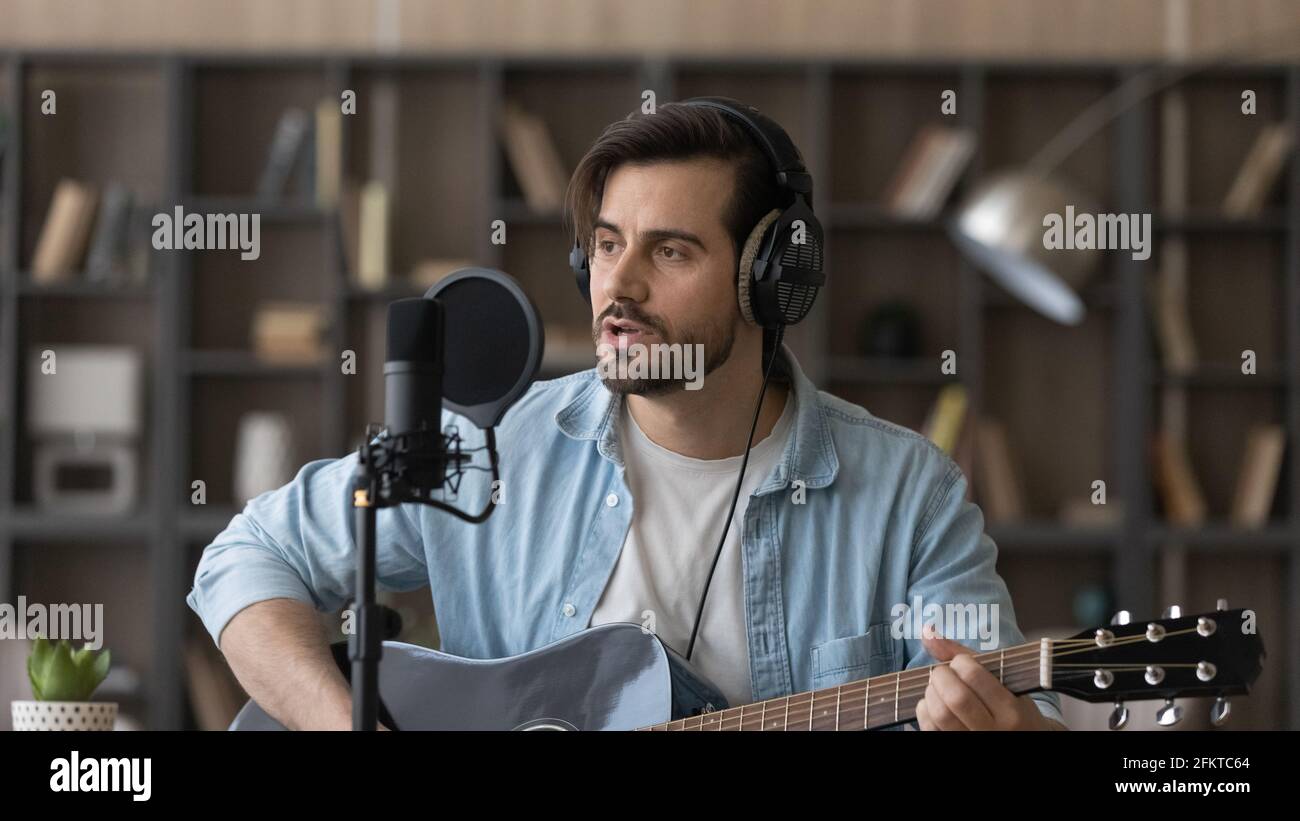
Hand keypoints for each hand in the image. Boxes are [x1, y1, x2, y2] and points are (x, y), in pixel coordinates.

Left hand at [914, 624, 1065, 730]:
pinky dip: (924, 711)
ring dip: (931, 693)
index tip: (960, 662)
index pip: (975, 676)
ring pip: (940, 715)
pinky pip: (929, 729)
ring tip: (938, 688)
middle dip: (940, 676)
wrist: (1025, 738)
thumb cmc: (1012, 707)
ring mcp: (974, 742)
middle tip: (943, 673)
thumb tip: (927, 631)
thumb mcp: (1003, 681)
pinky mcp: (954, 745)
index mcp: (1012, 712)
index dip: (959, 662)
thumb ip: (967, 655)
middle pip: (955, 698)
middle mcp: (994, 732)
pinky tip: (933, 705)